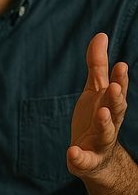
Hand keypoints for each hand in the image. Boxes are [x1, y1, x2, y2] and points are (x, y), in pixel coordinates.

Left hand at [68, 33, 129, 178]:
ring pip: (105, 133)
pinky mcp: (85, 159)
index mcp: (111, 106)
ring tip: (101, 113)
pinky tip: (72, 151)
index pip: (118, 91)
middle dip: (116, 99)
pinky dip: (79, 157)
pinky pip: (83, 159)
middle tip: (116, 88)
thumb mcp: (95, 91)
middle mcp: (109, 122)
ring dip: (105, 123)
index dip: (120, 79)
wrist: (98, 159)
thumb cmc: (97, 118)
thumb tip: (101, 35)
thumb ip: (98, 66)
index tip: (121, 65)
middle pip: (116, 110)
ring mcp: (99, 142)